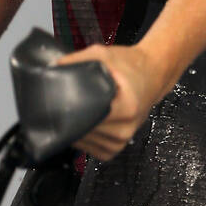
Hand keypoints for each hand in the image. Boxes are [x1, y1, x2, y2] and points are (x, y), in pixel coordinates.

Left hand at [54, 44, 165, 160]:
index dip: (71, 109)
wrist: (153, 74)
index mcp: (127, 106)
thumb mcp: (103, 54)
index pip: (88, 116)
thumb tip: (52, 68)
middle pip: (84, 131)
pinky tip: (85, 123)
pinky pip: (92, 150)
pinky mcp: (117, 148)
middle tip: (62, 102)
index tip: (59, 100)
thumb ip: (77, 60)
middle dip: (69, 118)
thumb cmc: (131, 65)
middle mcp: (126, 128)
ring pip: (85, 142)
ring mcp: (123, 141)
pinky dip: (84, 138)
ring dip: (75, 129)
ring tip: (77, 110)